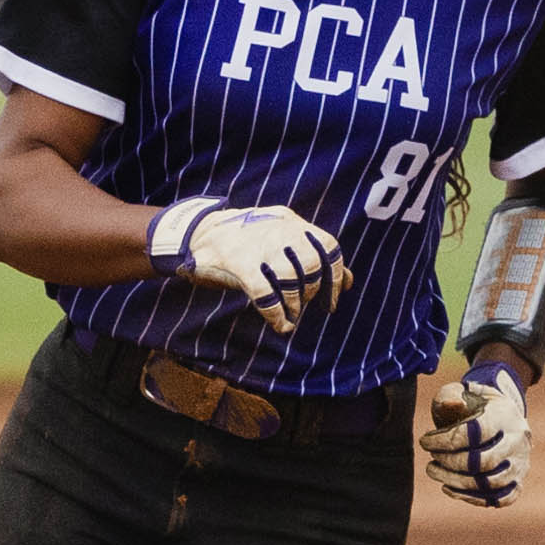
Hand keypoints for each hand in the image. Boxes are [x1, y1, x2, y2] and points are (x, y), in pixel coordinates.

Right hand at [151, 199, 349, 337]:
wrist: (194, 233)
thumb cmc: (243, 241)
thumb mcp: (280, 238)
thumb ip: (314, 254)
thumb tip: (350, 282)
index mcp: (290, 221)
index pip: (328, 245)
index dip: (336, 277)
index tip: (332, 301)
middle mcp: (277, 229)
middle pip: (310, 265)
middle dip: (311, 293)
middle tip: (301, 307)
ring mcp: (257, 245)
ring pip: (290, 280)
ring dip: (294, 305)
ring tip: (290, 316)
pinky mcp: (237, 262)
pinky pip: (266, 294)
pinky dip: (276, 314)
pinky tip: (279, 324)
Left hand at [421, 360, 527, 507]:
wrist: (499, 417)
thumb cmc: (472, 405)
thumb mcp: (461, 392)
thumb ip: (450, 395)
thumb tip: (453, 404)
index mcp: (505, 415)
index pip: (475, 433)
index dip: (445, 441)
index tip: (424, 441)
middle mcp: (518, 441)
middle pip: (483, 461)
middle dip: (449, 462)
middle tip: (431, 458)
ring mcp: (520, 464)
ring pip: (490, 483)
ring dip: (456, 482)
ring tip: (434, 471)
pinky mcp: (518, 482)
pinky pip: (499, 499)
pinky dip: (472, 498)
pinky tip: (449, 488)